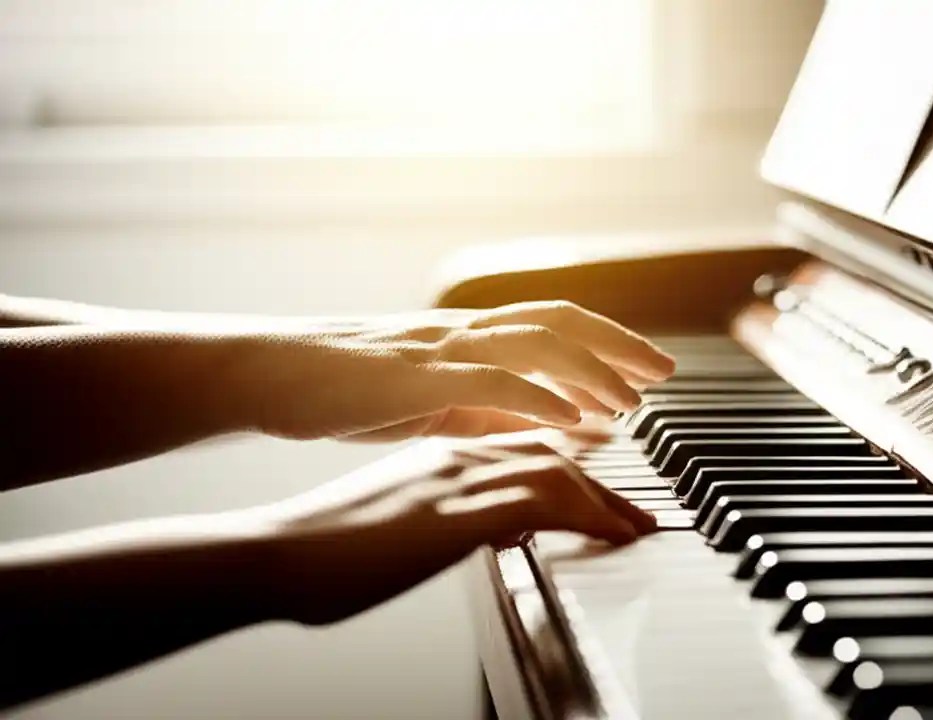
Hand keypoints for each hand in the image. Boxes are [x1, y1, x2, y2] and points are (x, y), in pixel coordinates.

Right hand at [226, 300, 674, 441]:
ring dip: (589, 370)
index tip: (649, 368)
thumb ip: (483, 409)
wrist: (261, 372)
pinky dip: (536, 396)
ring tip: (631, 399)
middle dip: (618, 345)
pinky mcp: (411, 378)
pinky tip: (572, 417)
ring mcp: (435, 349)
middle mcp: (457, 331)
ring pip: (531, 344)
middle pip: (557, 322)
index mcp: (461, 336)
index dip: (606, 342)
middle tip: (664, 372)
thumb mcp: (425, 400)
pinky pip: (486, 381)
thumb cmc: (335, 388)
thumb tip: (542, 423)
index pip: (551, 324)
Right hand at [256, 435, 656, 625]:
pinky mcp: (446, 497)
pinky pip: (533, 490)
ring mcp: (451, 469)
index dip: (582, 457)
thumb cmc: (327, 543)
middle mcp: (455, 449)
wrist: (271, 551)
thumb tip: (485, 527)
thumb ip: (446, 509)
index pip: (529, 439)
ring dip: (605, 494)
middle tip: (645, 511)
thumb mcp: (400, 512)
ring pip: (553, 461)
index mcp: (443, 448)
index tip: (618, 483)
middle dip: (609, 477)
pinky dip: (582, 505)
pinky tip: (610, 525)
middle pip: (554, 444)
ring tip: (640, 526)